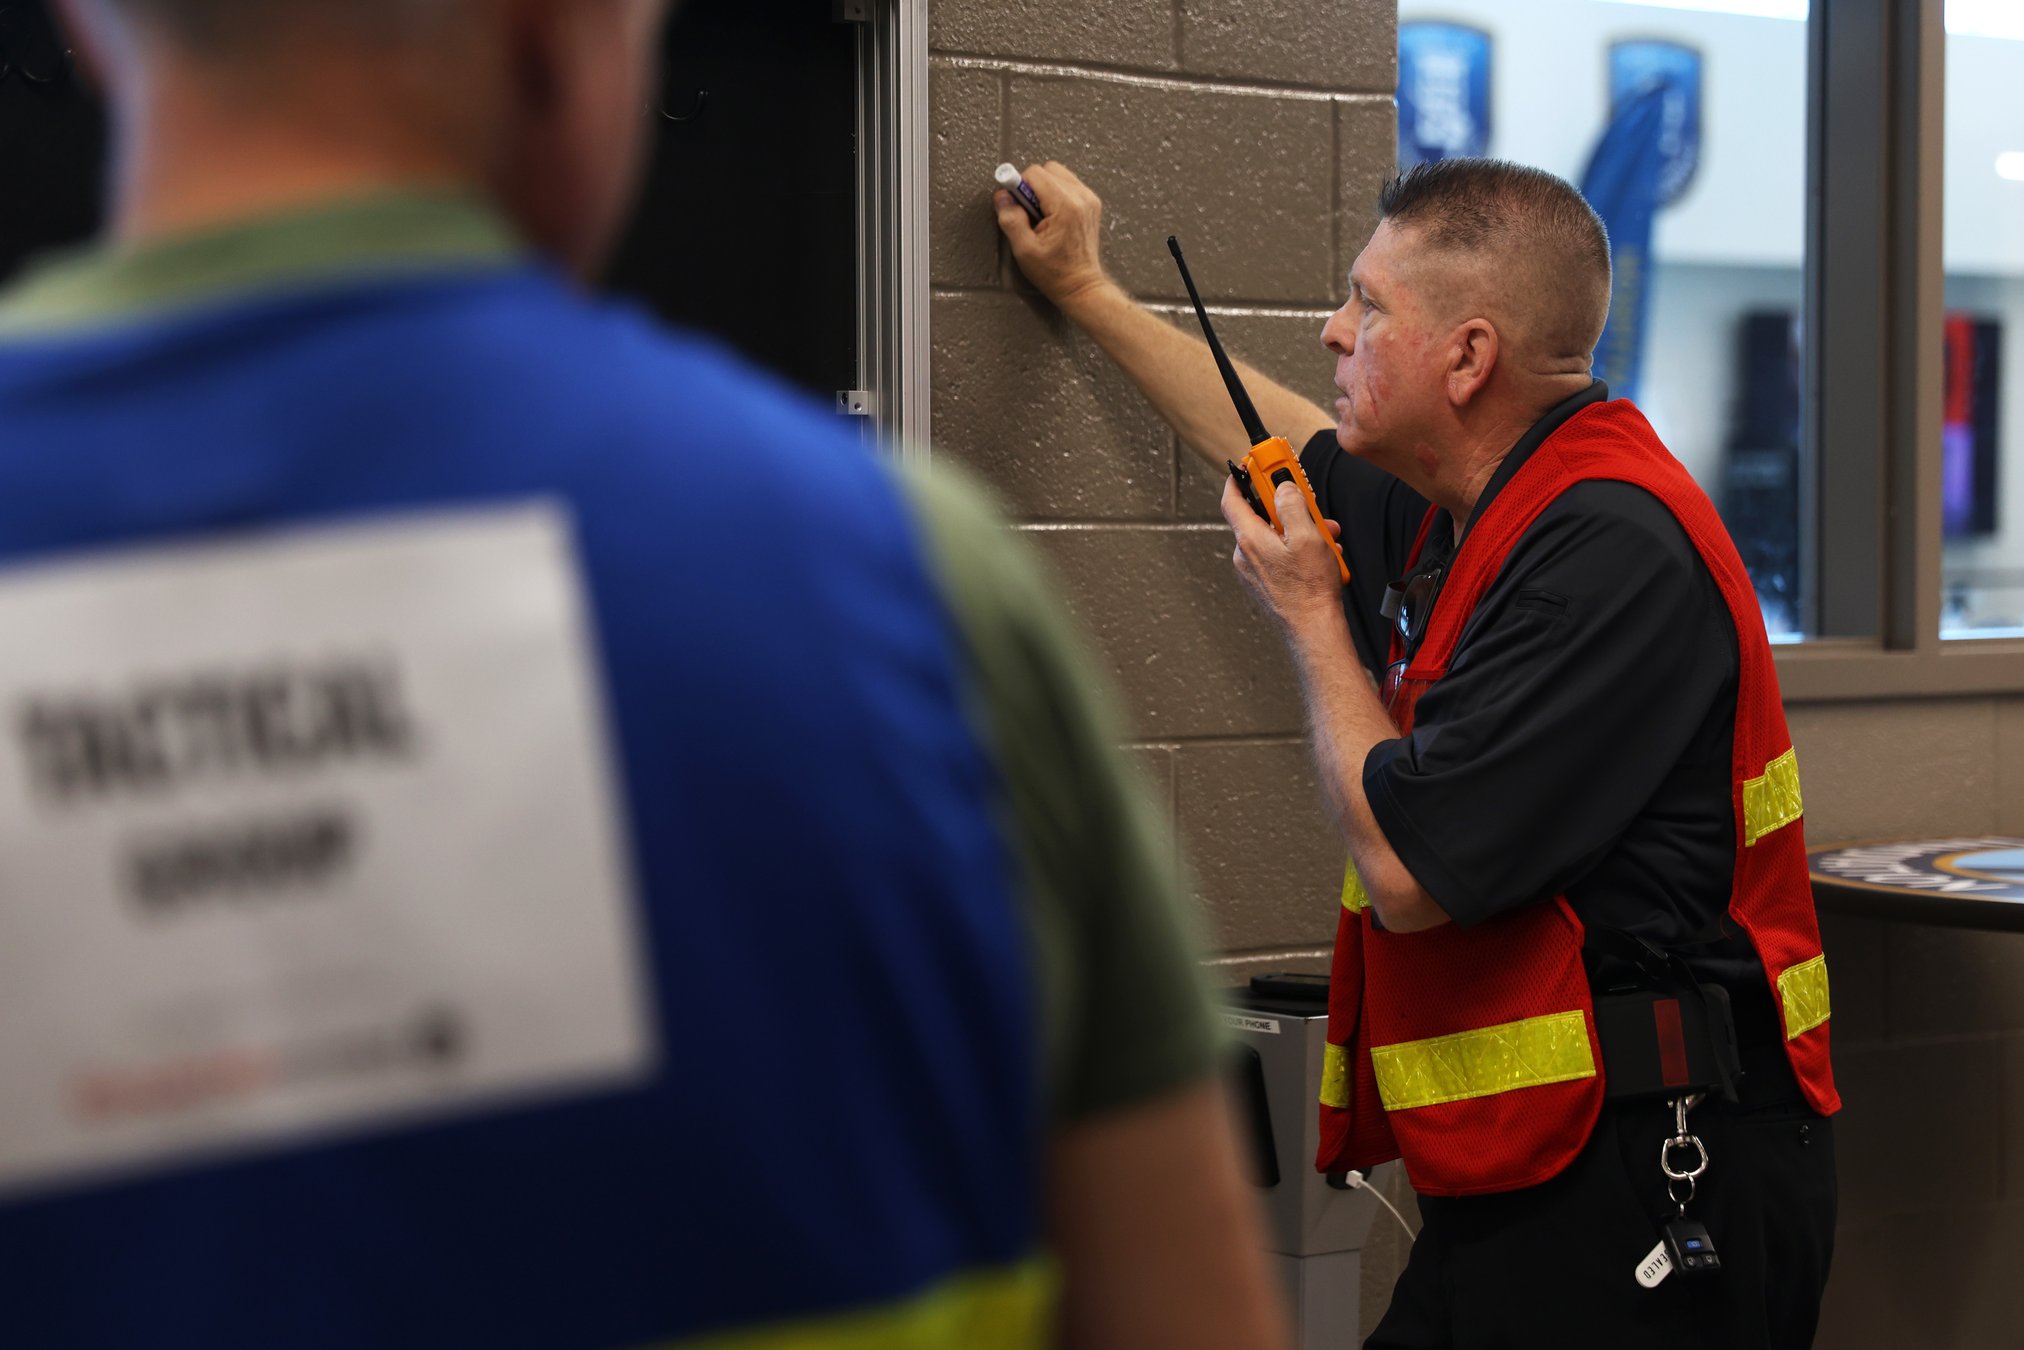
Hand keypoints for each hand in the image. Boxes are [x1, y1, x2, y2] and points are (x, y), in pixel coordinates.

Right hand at [994, 161, 1113, 313]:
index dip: (1019, 187)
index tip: (1017, 205)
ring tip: (1042, 216)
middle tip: (1030, 213)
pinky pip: (1068, 184)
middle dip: (1032, 186)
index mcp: (1066, 206)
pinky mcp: (1091, 203)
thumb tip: (1002, 196)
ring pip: (1058, 174)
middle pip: (1048, 169)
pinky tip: (1053, 216)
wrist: (1081, 285)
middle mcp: (1081, 197)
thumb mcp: (1024, 250)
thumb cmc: (1055, 272)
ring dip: (1045, 189)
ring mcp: (1089, 199)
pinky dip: (1056, 194)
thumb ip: (1010, 219)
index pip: (1035, 173)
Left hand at [1222, 478, 1346, 634]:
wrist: (1314, 629)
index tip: (1250, 465)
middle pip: (1262, 517)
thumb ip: (1292, 504)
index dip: (1239, 478)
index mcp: (1249, 539)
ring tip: (1326, 540)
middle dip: (1288, 508)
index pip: (1232, 499)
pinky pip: (1280, 556)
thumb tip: (1283, 488)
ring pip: (1275, 538)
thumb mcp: (1306, 536)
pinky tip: (1321, 558)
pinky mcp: (1266, 584)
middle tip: (1309, 505)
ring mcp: (1255, 572)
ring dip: (1301, 532)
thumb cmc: (1309, 589)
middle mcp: (1246, 556)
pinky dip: (1299, 551)